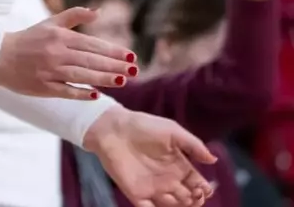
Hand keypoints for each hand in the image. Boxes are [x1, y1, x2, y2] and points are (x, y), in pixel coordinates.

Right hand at [0, 7, 136, 98]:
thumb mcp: (49, 23)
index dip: (112, 50)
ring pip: (82, 75)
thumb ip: (73, 16)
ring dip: (104, 78)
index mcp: (58, 36)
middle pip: (90, 60)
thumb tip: (97, 11)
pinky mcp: (43, 87)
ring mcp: (49, 70)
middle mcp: (55, 52)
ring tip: (123, 81)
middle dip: (114, 65)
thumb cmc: (28, 39)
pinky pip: (66, 90)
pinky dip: (80, 92)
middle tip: (135, 70)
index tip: (131, 56)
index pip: (91, 44)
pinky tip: (95, 94)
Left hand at [84, 107, 215, 206]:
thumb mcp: (172, 132)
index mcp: (178, 166)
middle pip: (189, 199)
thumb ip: (193, 145)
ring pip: (173, 206)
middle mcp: (168, 180)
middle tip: (194, 194)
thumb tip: (214, 160)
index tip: (204, 188)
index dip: (205, 190)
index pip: (198, 184)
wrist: (112, 128)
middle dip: (196, 201)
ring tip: (184, 199)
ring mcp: (152, 188)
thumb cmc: (143, 126)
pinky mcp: (136, 193)